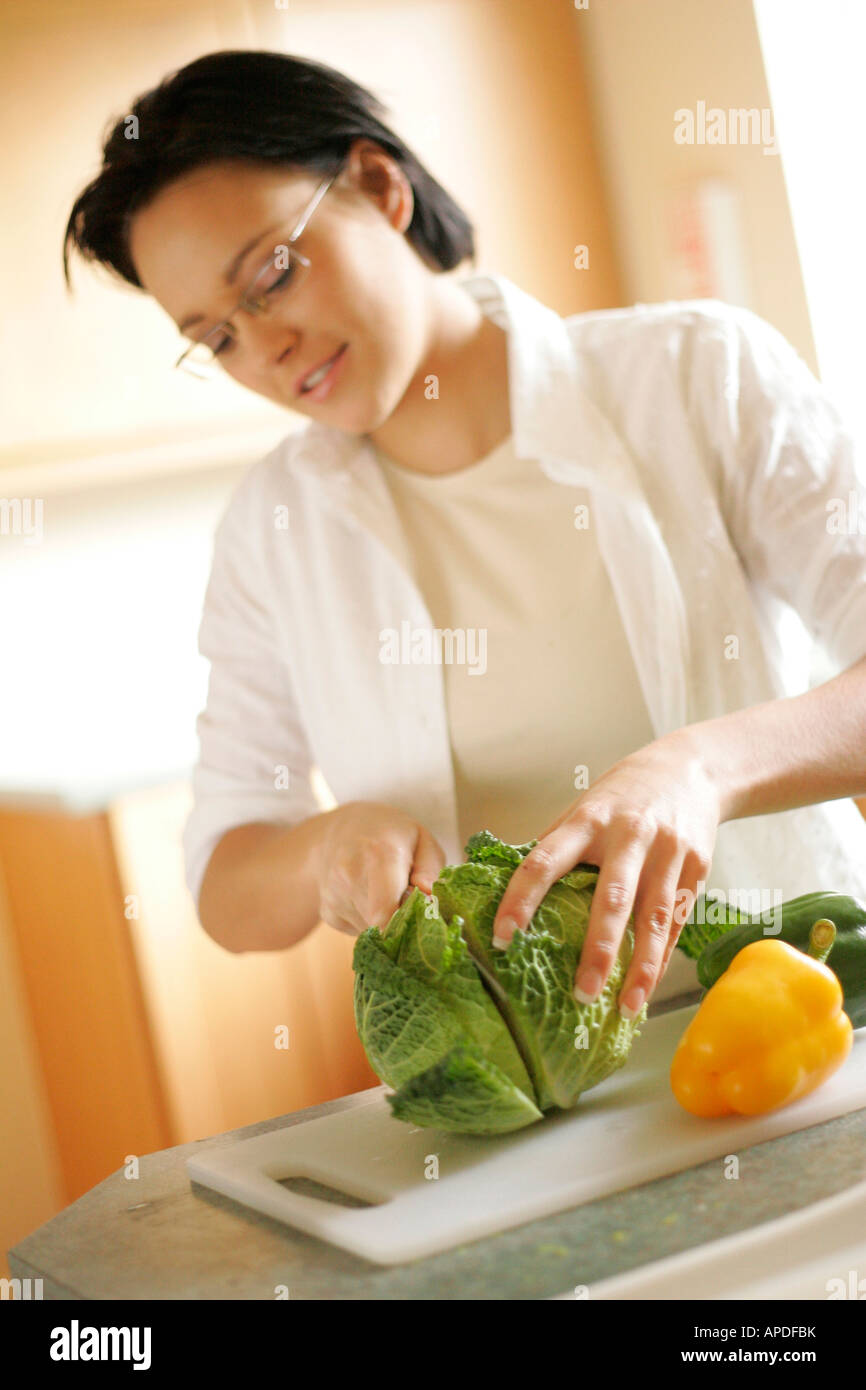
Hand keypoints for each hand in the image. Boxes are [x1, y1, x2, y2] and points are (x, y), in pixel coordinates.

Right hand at [314, 800, 445, 936]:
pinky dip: (370, 921)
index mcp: (378, 854)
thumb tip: (430, 902)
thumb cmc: (390, 834)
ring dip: (386, 922)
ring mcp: (333, 896)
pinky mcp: (328, 912)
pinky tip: (369, 897)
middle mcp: (348, 876)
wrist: (340, 829)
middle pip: (383, 924)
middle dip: (402, 921)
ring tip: (386, 892)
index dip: (405, 925)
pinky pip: (358, 931)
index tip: (420, 918)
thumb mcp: (422, 839)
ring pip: (372, 931)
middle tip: (409, 899)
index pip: (385, 910)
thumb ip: (430, 871)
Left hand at [489, 733, 720, 1016]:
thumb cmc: (624, 795)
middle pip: (612, 898)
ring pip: (654, 918)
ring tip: (623, 1007)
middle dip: (596, 949)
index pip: (546, 860)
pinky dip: (662, 958)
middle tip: (579, 993)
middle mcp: (629, 836)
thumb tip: (503, 883)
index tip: (503, 936)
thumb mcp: (584, 807)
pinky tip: (647, 988)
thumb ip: (553, 844)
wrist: (693, 769)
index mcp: (588, 820)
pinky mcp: (696, 869)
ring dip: (640, 967)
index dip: (521, 898)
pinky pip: (677, 922)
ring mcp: (666, 854)